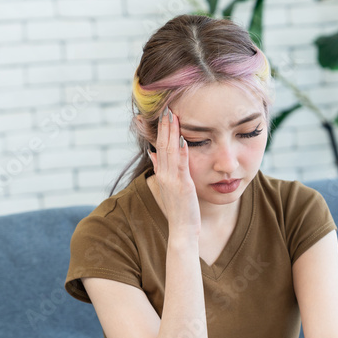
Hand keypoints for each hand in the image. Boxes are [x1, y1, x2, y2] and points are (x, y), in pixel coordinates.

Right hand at [149, 106, 198, 234]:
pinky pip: (182, 166)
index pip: (160, 147)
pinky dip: (182, 152)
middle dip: (165, 126)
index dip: (162, 130)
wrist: (182, 229)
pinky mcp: (183, 186)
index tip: (165, 114)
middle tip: (167, 108)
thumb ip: (161, 169)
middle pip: (162, 145)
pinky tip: (184, 139)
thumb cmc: (179, 209)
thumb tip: (153, 153)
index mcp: (162, 173)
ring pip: (170, 152)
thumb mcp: (169, 186)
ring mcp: (172, 180)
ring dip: (172, 133)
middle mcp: (164, 175)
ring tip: (174, 117)